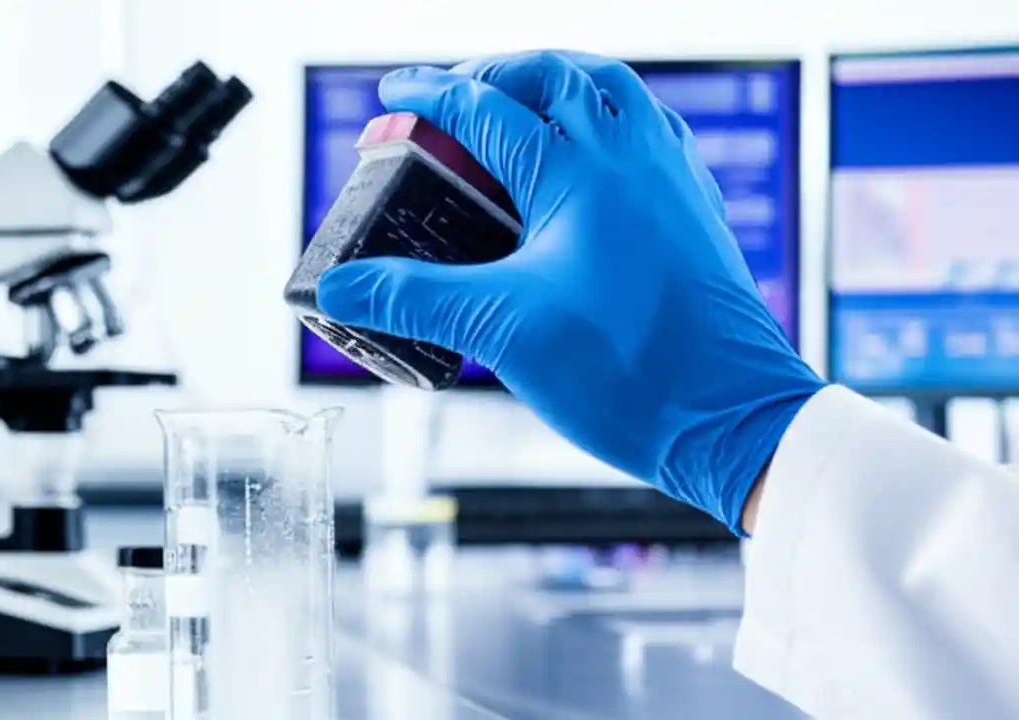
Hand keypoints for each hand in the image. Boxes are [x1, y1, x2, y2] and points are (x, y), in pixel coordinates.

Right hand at [315, 51, 823, 533]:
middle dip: (493, 73)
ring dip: (558, 84)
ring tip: (518, 106)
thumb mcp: (503, 330)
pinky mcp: (696, 209)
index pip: (485, 108)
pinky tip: (594, 157)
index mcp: (579, 170)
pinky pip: (650, 132)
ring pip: (612, 90)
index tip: (392, 93)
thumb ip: (414, 298)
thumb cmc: (632, 372)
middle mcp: (631, 156)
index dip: (428, 96)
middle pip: (555, 74)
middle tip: (450, 96)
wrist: (733, 418)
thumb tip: (340, 289)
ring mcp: (671, 179)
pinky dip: (610, 121)